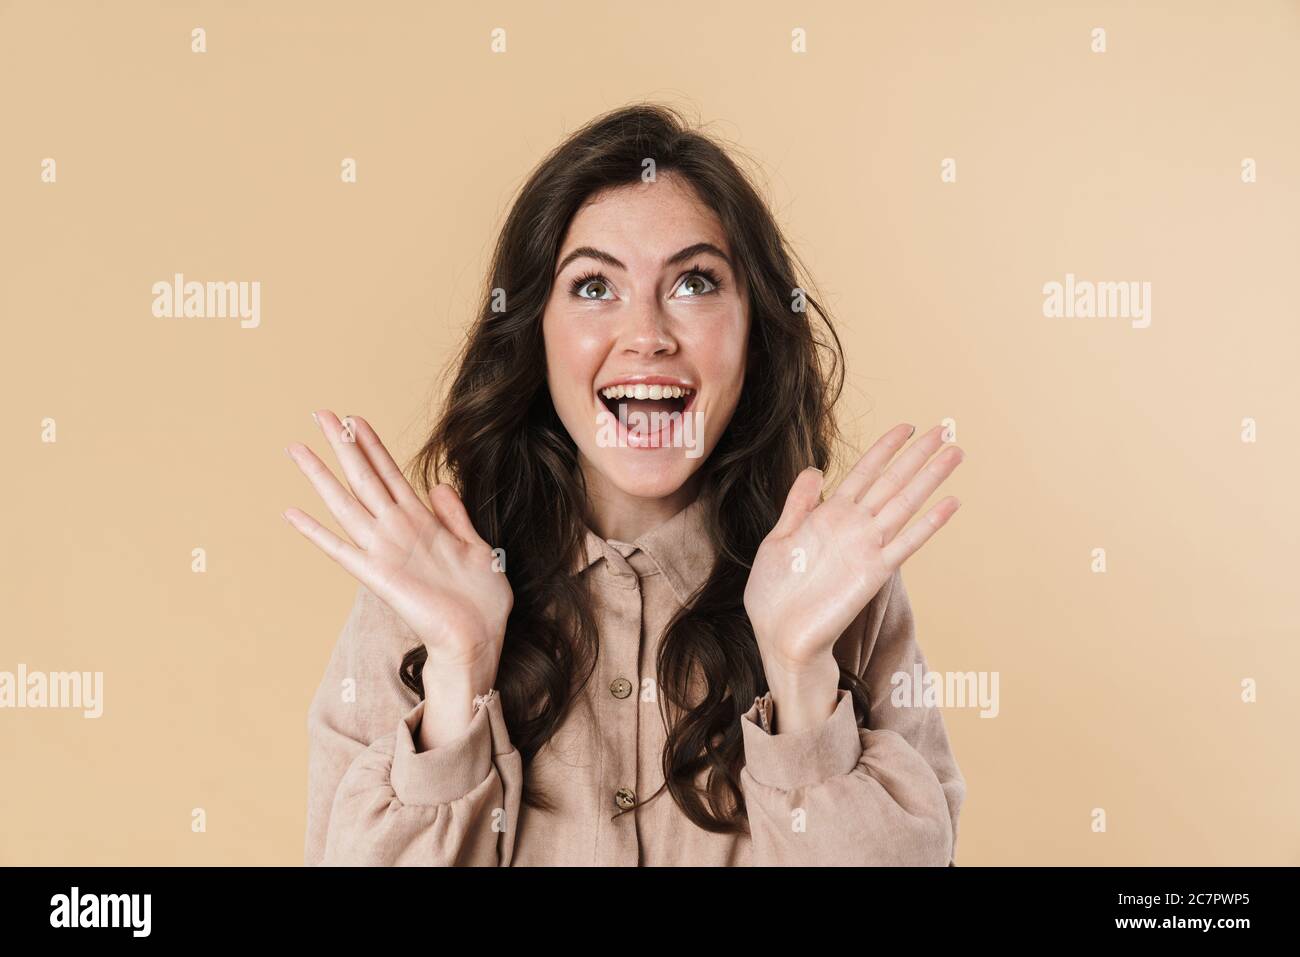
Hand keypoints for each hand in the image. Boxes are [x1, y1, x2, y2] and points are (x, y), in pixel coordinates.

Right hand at [284, 411, 511, 691]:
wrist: (478, 640)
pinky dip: (316, 533)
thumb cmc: (481, 601)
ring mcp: (386, 551)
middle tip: (320, 413)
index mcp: (422, 522)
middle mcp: (398, 531)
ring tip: (298, 448)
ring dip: (322, 475)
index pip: (391, 473)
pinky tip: (293, 514)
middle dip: (343, 444)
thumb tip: (440, 485)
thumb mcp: (477, 547)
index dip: (373, 445)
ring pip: (348, 503)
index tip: (354, 417)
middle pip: (364, 477)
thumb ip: (456, 517)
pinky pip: (341, 550)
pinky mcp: (379, 576)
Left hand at [744, 423, 963, 677]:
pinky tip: (950, 503)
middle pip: (891, 482)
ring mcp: (866, 547)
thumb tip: (814, 470)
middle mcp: (853, 526)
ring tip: (955, 453)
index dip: (885, 449)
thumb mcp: (778, 539)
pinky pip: (906, 543)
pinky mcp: (874, 572)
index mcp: (829, 515)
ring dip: (930, 479)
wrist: (778, 635)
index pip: (864, 472)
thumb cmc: (773, 592)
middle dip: (918, 455)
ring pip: (904, 504)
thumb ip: (798, 505)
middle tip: (945, 428)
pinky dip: (928, 524)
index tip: (907, 426)